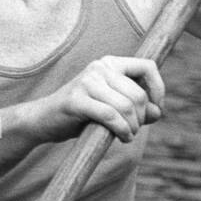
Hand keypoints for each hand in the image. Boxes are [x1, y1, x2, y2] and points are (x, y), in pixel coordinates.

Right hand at [33, 56, 164, 144]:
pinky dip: (122, 130)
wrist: (43, 120)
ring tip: (127, 136)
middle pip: (138, 94)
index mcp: (109, 63)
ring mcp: (86, 82)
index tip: (155, 108)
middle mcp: (98, 67)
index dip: (158, 89)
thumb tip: (157, 111)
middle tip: (134, 130)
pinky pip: (110, 116)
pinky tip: (122, 138)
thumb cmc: (81, 114)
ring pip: (126, 106)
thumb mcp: (112, 106)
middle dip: (142, 118)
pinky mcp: (76, 100)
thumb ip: (136, 107)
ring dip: (132, 127)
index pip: (147, 67)